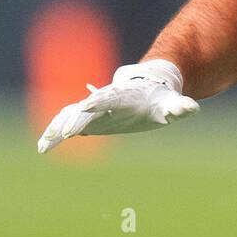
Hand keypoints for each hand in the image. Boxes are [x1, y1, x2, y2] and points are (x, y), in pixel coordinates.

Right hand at [36, 59, 199, 153]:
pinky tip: (43, 147)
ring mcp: (93, 109)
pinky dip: (55, 133)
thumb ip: (180, 107)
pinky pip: (67, 124)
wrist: (147, 88)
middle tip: (64, 133)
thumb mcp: (171, 104)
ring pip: (70, 115)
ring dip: (58, 128)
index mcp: (123, 96)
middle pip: (85, 108)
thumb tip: (192, 108)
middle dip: (74, 119)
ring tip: (44, 144)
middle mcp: (104, 101)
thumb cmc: (159, 100)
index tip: (86, 108)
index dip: (98, 103)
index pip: (108, 98)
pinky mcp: (88, 118)